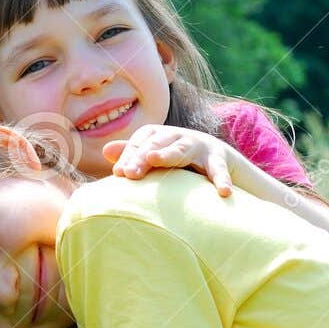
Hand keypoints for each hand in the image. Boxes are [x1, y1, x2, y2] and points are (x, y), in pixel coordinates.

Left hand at [104, 124, 234, 195]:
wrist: (216, 156)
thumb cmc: (176, 158)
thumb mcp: (155, 155)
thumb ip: (132, 154)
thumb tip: (105, 151)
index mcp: (160, 135)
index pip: (141, 142)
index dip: (130, 156)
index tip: (119, 174)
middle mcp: (178, 136)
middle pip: (156, 143)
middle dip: (142, 156)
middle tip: (130, 173)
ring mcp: (199, 145)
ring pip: (182, 148)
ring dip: (169, 154)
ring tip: (156, 160)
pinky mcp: (218, 159)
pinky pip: (218, 170)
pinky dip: (221, 179)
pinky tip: (223, 192)